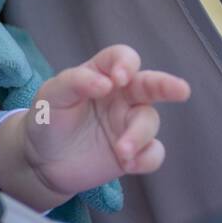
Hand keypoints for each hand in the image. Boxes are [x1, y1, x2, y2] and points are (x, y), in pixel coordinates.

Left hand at [19, 44, 189, 200]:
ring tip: (122, 151)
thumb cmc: (46, 120)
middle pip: (151, 84)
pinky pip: (153, 152)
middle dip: (167, 85)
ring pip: (150, 121)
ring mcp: (128, 124)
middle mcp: (121, 97)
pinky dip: (146, 158)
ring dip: (139, 135)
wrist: (40, 161)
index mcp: (101, 75)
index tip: (118, 79)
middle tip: (181, 90)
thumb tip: (106, 83)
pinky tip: (127, 164)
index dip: (125, 63)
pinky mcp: (133, 152)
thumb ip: (74, 82)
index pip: (121, 58)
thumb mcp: (50, 96)